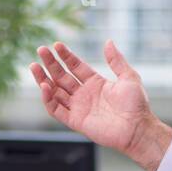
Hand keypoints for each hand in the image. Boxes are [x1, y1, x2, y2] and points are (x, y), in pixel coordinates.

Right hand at [30, 41, 171, 170]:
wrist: (137, 128)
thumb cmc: (136, 105)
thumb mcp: (129, 77)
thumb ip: (116, 60)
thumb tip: (108, 42)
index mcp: (95, 83)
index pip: (75, 67)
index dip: (65, 56)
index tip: (56, 44)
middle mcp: (84, 94)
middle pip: (62, 77)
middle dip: (51, 64)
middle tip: (40, 50)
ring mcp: (79, 108)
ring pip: (55, 92)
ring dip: (44, 79)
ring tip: (34, 66)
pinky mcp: (76, 121)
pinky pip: (57, 110)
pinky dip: (48, 99)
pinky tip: (44, 86)